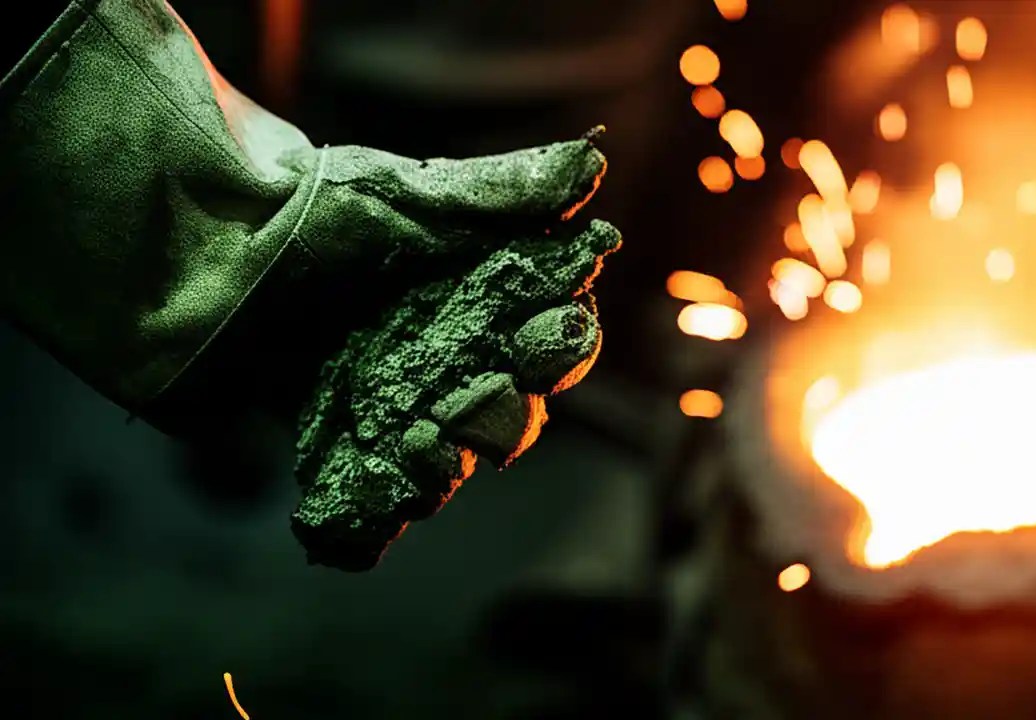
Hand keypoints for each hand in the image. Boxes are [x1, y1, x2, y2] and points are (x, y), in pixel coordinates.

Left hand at [283, 136, 619, 570]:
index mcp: (474, 294)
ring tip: (423, 442)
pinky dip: (380, 514)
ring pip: (452, 460)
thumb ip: (501, 192)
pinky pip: (378, 498)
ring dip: (450, 459)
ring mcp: (390, 401)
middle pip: (512, 410)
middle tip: (479, 395)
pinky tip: (367, 503)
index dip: (558, 344)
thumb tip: (592, 159)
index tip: (543, 335)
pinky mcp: (336, 443)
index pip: (548, 335)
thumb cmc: (310, 210)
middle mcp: (442, 351)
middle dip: (507, 412)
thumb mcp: (411, 194)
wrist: (195, 249)